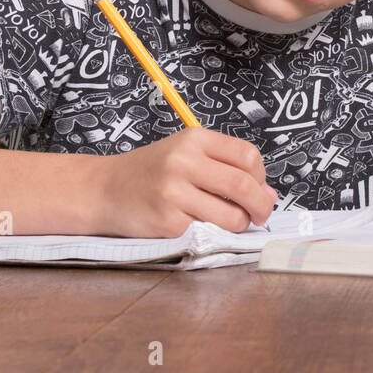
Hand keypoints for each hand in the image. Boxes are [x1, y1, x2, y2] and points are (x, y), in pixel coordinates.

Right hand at [87, 125, 278, 237]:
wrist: (103, 189)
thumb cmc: (150, 173)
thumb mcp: (185, 155)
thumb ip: (226, 168)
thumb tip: (269, 195)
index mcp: (193, 139)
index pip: (247, 156)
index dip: (261, 177)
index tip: (259, 189)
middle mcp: (183, 161)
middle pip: (244, 185)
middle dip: (261, 205)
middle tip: (260, 215)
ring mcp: (173, 192)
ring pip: (231, 216)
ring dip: (239, 224)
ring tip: (229, 222)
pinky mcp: (167, 221)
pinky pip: (206, 232)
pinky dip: (210, 233)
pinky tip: (196, 224)